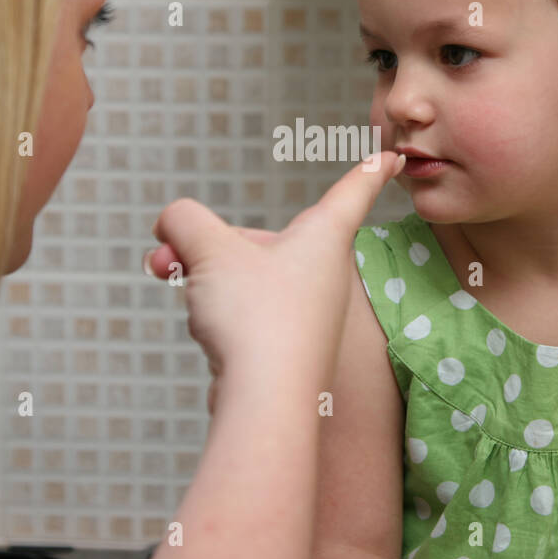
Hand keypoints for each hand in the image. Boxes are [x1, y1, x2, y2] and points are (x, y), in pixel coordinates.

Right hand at [144, 152, 404, 414]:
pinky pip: (241, 313)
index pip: (353, 191)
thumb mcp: (209, 248)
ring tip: (173, 283)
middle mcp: (320, 272)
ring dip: (198, 276)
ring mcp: (303, 313)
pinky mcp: (282, 347)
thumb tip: (171, 224)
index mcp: (323, 236)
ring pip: (241, 277)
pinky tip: (198, 324)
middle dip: (203, 243)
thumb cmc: (256, 318)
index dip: (369, 169)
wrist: (265, 402)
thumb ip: (185, 221)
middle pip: (258, 239)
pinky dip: (211, 310)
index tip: (390, 157)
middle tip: (167, 253)